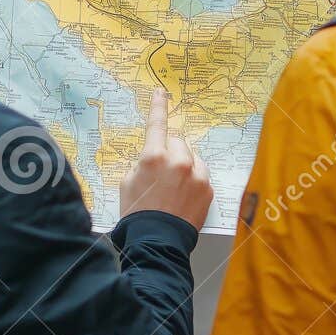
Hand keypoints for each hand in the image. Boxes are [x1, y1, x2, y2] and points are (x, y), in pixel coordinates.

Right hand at [119, 89, 212, 230]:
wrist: (157, 242)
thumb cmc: (137, 213)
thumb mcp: (127, 183)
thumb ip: (141, 163)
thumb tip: (152, 157)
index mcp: (153, 157)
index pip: (156, 124)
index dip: (158, 106)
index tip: (161, 92)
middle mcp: (178, 161)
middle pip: (177, 142)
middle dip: (170, 151)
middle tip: (162, 172)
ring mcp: (196, 174)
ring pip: (191, 157)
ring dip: (184, 165)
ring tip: (174, 188)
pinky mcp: (208, 188)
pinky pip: (201, 173)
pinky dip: (194, 179)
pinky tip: (184, 195)